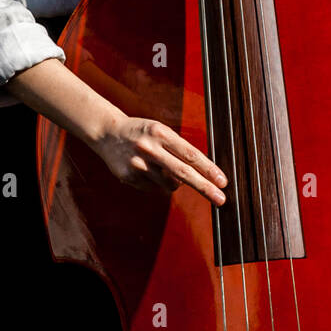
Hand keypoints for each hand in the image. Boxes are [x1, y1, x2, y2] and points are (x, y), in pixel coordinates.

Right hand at [93, 112, 227, 205]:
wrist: (107, 133)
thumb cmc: (142, 132)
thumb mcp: (161, 131)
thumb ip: (179, 149)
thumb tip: (202, 175)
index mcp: (161, 132)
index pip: (190, 154)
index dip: (208, 169)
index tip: (222, 181)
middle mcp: (149, 148)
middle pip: (183, 173)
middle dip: (204, 187)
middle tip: (221, 199)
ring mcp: (138, 164)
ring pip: (170, 185)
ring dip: (175, 181)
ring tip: (162, 166)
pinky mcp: (129, 177)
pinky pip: (155, 189)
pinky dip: (157, 183)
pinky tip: (146, 170)